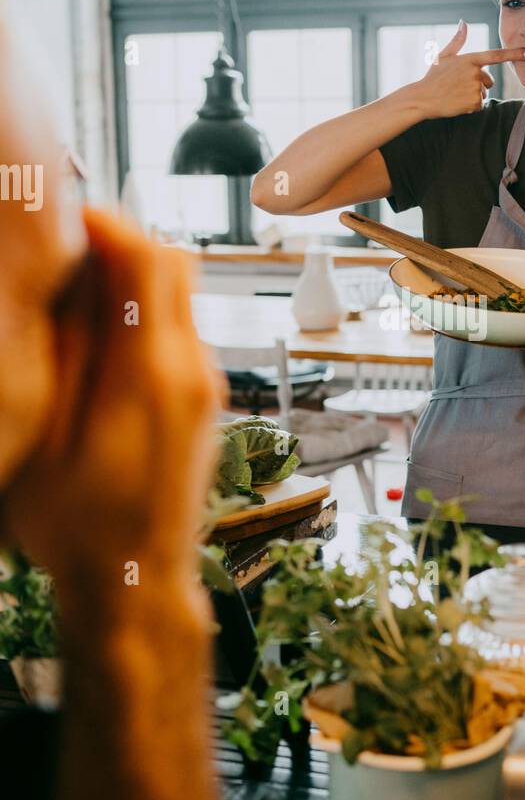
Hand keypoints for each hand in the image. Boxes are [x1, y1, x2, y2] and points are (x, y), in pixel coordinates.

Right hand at [0, 208, 224, 641]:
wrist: (136, 585)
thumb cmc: (77, 525)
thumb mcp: (46, 435)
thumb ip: (63, 351)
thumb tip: (68, 278)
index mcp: (151, 373)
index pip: (146, 260)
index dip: (104, 223)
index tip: (60, 214)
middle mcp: (191, 370)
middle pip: (172, 265)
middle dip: (118, 242)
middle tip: (60, 244)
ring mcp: (204, 386)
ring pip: (177, 296)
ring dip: (130, 278)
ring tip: (68, 291)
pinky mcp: (202, 402)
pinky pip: (177, 332)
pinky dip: (142, 314)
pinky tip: (95, 338)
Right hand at [414, 21, 524, 116]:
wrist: (422, 99)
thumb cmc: (433, 77)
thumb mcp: (444, 56)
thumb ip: (458, 40)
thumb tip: (464, 22)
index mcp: (470, 59)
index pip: (497, 55)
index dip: (515, 54)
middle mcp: (475, 72)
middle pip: (489, 80)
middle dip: (479, 84)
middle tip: (458, 86)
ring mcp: (475, 88)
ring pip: (483, 93)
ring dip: (473, 96)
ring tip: (455, 94)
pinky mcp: (474, 102)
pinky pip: (479, 105)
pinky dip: (470, 106)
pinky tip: (457, 102)